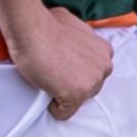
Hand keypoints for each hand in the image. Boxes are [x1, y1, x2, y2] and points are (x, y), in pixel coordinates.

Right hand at [12, 5, 108, 124]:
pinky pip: (64, 113)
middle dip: (71, 83)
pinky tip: (44, 91)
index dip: (75, 72)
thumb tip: (71, 45)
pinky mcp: (76, 95)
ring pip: (78, 100)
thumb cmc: (46, 23)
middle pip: (88, 89)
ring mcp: (92, 82)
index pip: (93, 73)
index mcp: (105, 52)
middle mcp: (104, 68)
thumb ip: (81, 42)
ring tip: (48, 78)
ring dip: (63, 93)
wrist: (31, 28)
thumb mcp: (74, 27)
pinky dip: (53, 107)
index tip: (63, 68)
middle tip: (53, 72)